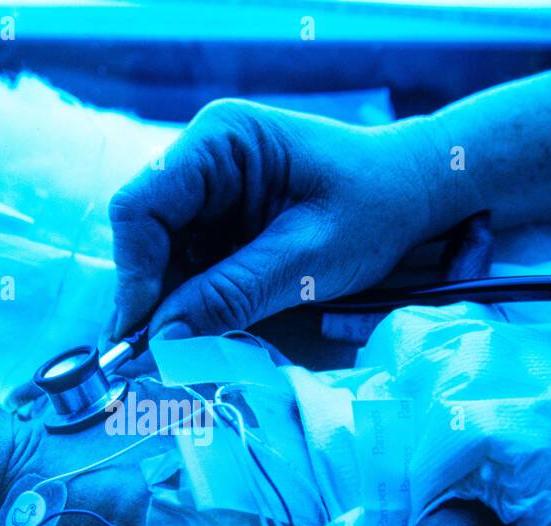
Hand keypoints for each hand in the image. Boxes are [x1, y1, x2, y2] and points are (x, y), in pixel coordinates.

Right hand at [107, 100, 466, 341]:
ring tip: (174, 355)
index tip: (142, 334)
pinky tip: (196, 335)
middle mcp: (203, 158)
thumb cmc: (376, 209)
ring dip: (164, 306)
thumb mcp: (310, 258)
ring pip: (158, 257)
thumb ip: (235, 294)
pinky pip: (184, 266)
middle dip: (147, 297)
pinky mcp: (217, 223)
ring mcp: (207, 191)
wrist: (415, 194)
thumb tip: (163, 340)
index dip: (135, 274)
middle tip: (149, 360)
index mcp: (221, 140)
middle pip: (142, 235)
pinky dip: (187, 304)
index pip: (142, 207)